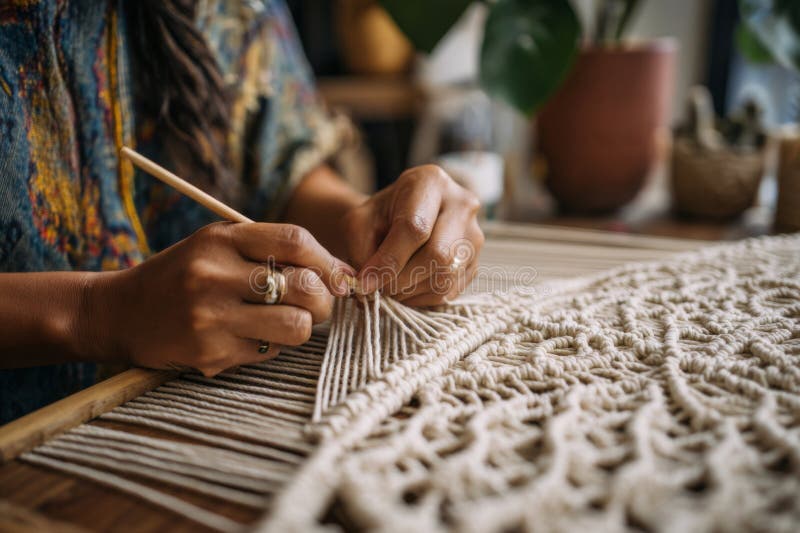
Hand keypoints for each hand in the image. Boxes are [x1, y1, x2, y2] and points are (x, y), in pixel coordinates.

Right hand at [89, 222, 353, 375]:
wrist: (121, 313)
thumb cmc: (183, 274)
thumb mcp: (218, 245)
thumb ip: (273, 250)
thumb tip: (343, 273)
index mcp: (220, 239)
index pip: (295, 240)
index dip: (329, 260)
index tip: (341, 277)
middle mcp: (214, 275)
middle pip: (306, 287)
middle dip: (326, 300)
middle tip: (319, 305)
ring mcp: (211, 318)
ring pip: (297, 327)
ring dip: (303, 327)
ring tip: (285, 321)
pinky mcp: (210, 354)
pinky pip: (270, 353)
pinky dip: (271, 346)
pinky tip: (248, 336)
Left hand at [341, 165, 483, 305]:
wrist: (398, 219)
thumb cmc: (378, 217)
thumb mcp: (359, 223)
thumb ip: (363, 250)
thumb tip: (370, 286)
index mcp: (430, 182)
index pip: (416, 227)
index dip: (390, 259)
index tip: (366, 281)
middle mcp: (462, 205)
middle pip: (438, 254)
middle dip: (401, 279)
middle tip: (378, 288)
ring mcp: (474, 235)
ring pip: (446, 276)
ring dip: (411, 292)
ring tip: (389, 289)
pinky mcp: (475, 262)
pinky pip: (450, 290)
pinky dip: (422, 298)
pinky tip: (406, 290)